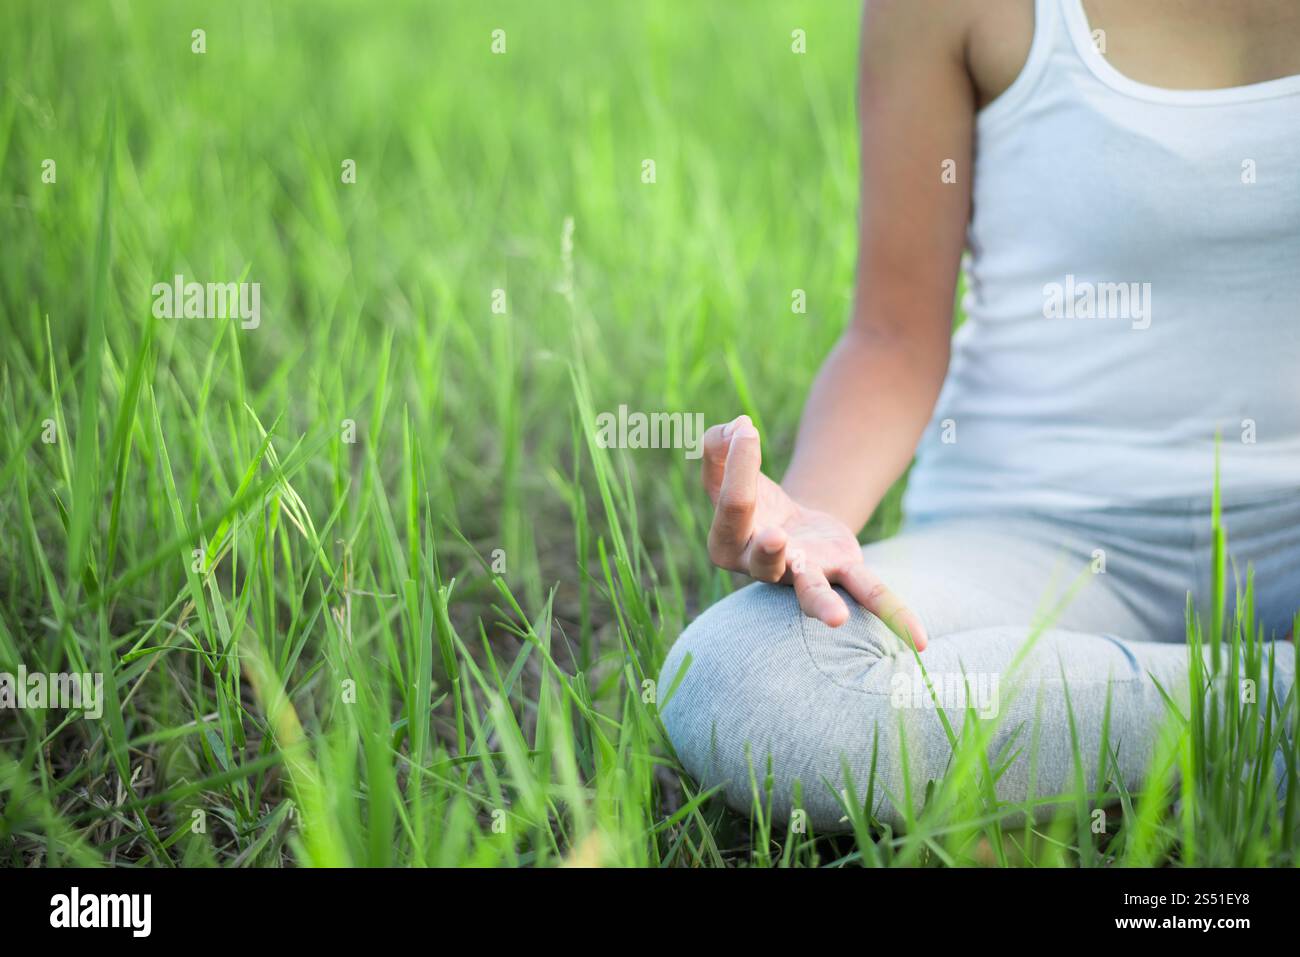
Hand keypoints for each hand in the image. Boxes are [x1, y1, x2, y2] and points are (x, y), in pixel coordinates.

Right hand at [702, 415, 927, 648]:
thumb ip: (719, 445)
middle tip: (775, 536)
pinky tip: (920, 640)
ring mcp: (804, 574)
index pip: (735, 505)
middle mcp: (762, 567)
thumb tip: (736, 430)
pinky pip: (869, 593)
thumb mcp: (729, 465)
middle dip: (769, 549)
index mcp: (728, 542)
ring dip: (821, 603)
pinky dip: (895, 614)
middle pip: (764, 557)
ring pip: (811, 592)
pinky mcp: (842, 570)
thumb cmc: (752, 496)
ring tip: (835, 619)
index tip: (748, 428)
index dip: (741, 463)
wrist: (790, 524)